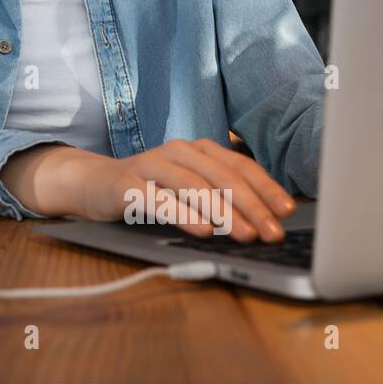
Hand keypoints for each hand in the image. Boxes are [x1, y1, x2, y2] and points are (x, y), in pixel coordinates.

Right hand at [79, 138, 295, 241]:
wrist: (96, 184)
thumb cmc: (152, 189)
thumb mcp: (189, 187)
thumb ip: (220, 195)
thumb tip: (265, 218)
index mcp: (198, 149)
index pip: (240, 166)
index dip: (266, 188)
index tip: (287, 212)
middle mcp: (177, 151)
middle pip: (220, 176)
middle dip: (251, 206)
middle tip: (270, 233)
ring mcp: (150, 165)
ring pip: (192, 185)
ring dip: (222, 212)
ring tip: (243, 234)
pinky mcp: (126, 184)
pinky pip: (158, 199)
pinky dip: (183, 215)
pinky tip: (202, 230)